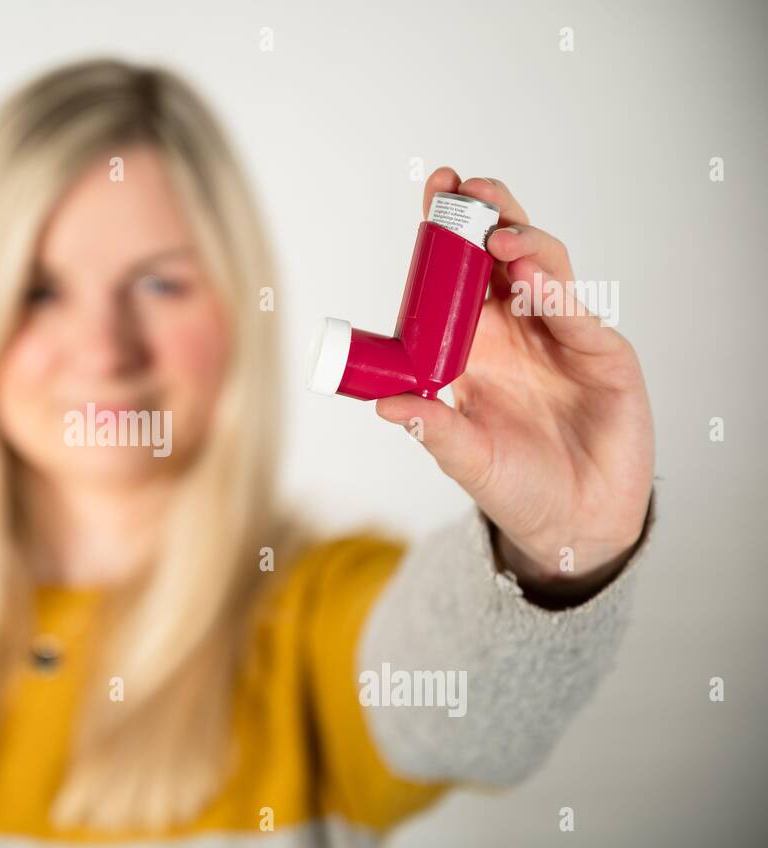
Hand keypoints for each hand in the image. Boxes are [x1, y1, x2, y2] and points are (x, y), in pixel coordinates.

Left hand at [376, 168, 654, 593]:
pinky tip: (531, 273)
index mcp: (477, 346)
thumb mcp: (463, 458)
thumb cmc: (516, 487)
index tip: (430, 195)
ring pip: (544, 270)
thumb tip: (382, 405)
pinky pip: (577, 314)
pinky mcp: (603, 355)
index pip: (458, 277)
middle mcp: (519, 332)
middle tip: (461, 185)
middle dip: (485, 215)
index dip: (445, 236)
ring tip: (494, 232)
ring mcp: (563, 338)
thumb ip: (431, 428)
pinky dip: (554, 291)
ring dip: (520, 242)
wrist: (576, 525)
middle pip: (503, 257)